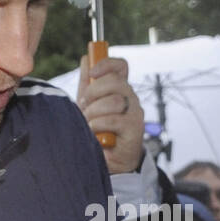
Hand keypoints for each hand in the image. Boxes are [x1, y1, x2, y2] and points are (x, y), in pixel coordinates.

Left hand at [76, 55, 143, 173]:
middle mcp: (130, 98)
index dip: (106, 64)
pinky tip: (95, 134)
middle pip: (115, 81)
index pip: (120, 66)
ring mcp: (135, 113)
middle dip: (93, 92)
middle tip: (84, 106)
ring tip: (89, 124)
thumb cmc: (98, 132)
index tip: (92, 72)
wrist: (107, 161)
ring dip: (94, 112)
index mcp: (119, 89)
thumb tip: (85, 59)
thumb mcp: (88, 105)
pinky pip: (114, 120)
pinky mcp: (135, 129)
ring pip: (114, 101)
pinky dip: (98, 126)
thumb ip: (87, 83)